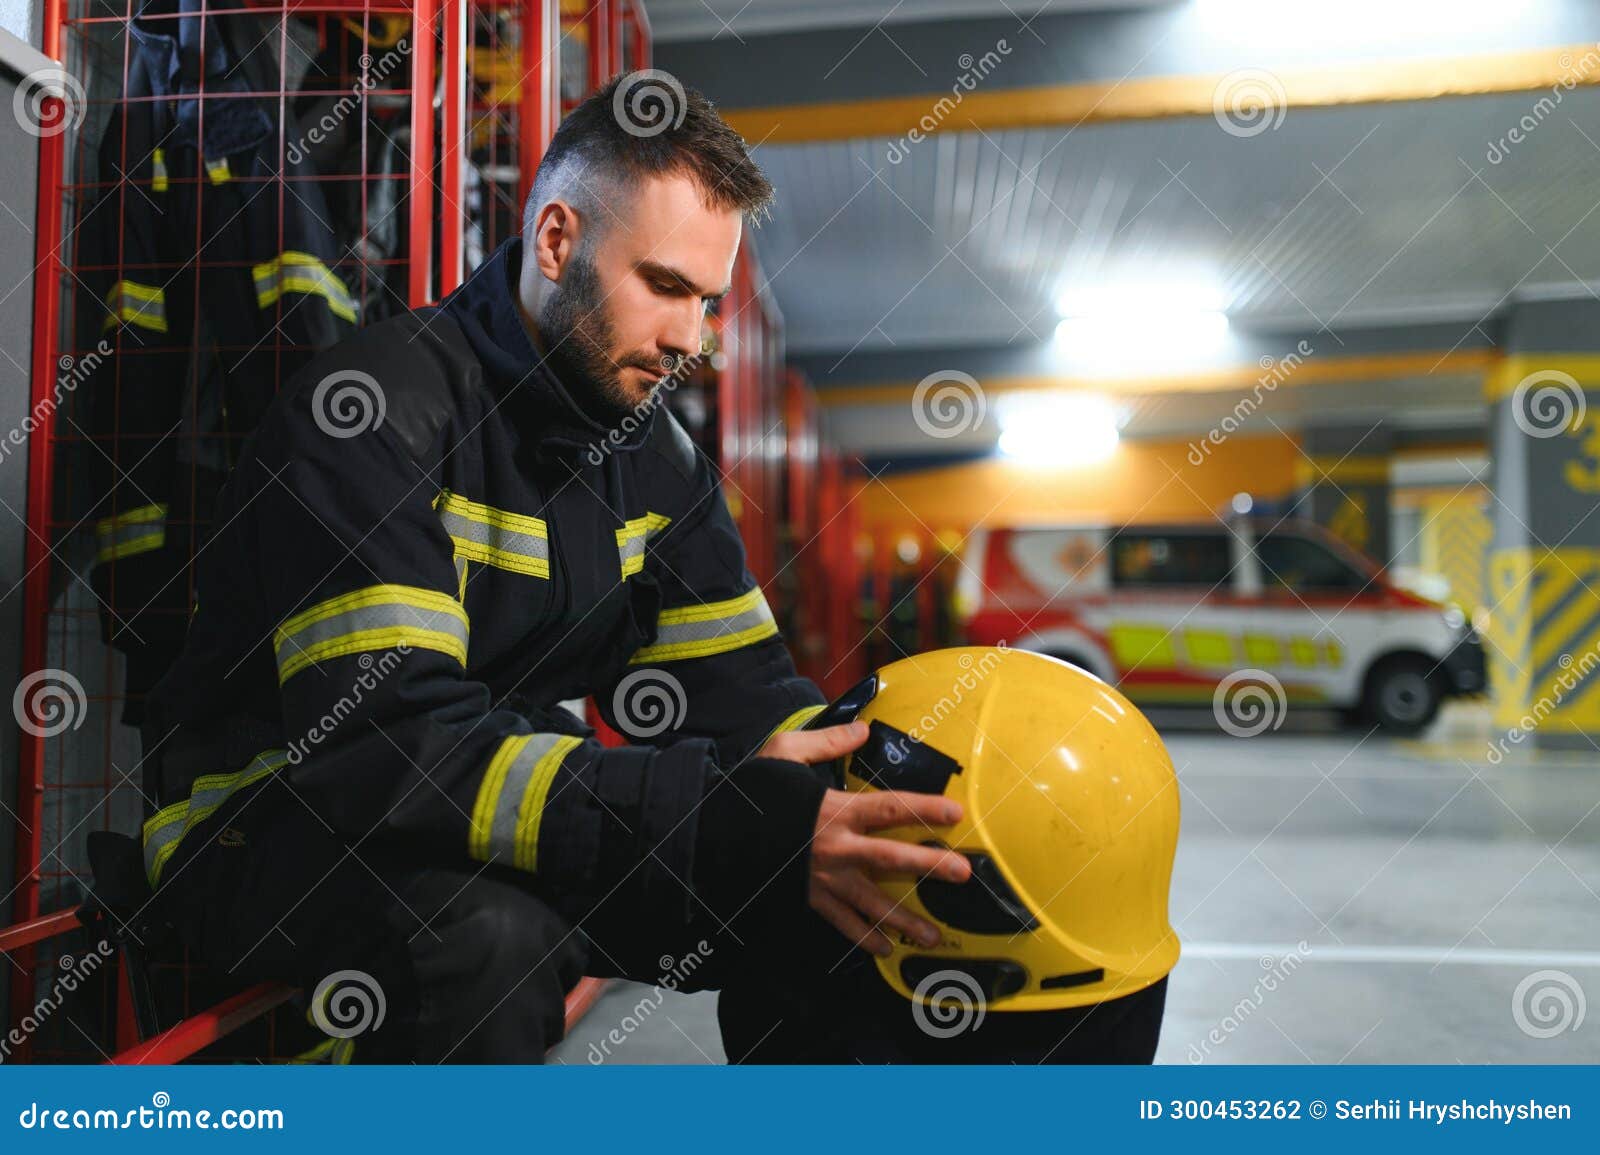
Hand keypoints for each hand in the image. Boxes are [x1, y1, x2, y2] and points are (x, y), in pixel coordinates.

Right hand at [756, 720, 970, 955]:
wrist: (715, 836)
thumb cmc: (752, 793)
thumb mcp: (785, 753)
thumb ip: (828, 742)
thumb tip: (864, 730)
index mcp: (834, 810)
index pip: (889, 808)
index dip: (923, 809)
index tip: (955, 813)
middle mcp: (836, 847)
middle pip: (891, 858)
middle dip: (929, 865)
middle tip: (962, 873)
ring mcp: (824, 878)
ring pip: (872, 902)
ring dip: (904, 920)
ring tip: (932, 937)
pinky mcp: (809, 899)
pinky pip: (841, 924)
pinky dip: (863, 938)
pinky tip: (884, 949)